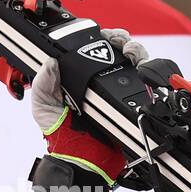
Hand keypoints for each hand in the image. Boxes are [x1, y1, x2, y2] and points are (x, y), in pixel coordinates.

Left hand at [30, 28, 148, 184]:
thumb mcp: (44, 106)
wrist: (83, 158)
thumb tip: (49, 62)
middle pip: (117, 49)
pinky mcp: (136, 99)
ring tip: (128, 50)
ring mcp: (119, 89)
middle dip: (120, 38)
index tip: (98, 33)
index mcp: (79, 79)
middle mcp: (101, 81)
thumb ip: (43, 84)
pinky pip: (147, 78)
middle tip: (116, 40)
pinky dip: (146, 66)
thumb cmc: (61, 135)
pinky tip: (138, 65)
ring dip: (134, 48)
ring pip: (135, 59)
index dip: (97, 38)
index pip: (92, 50)